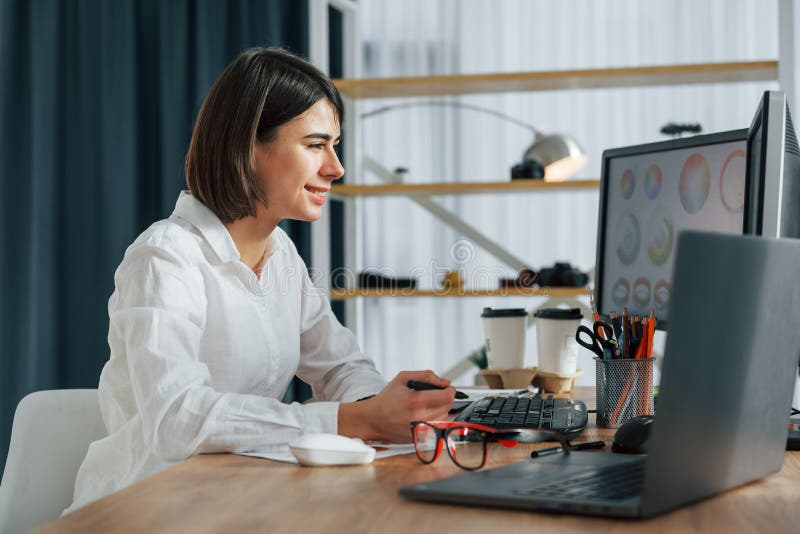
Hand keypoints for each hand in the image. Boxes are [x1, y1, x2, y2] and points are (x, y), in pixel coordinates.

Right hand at [338, 370, 454, 442]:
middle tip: (432, 395)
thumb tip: (445, 382)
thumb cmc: (387, 398)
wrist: (373, 420)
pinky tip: (423, 415)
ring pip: (445, 417)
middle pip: (448, 407)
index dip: (449, 390)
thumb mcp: (403, 378)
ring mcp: (421, 430)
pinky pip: (438, 427)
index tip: (444, 388)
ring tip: (426, 406)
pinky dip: (435, 420)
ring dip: (440, 410)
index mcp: (416, 401)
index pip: (447, 396)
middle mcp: (420, 418)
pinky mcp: (421, 438)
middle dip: (443, 398)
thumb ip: (427, 376)